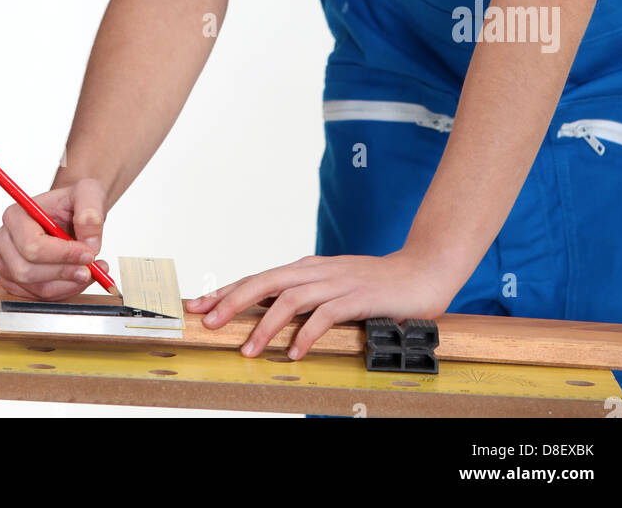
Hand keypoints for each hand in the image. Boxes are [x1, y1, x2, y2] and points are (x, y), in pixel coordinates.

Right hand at [0, 177, 110, 299]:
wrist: (70, 212)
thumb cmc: (72, 201)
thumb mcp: (89, 193)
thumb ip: (90, 213)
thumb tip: (90, 243)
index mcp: (15, 215)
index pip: (32, 246)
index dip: (62, 255)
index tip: (89, 254)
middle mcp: (5, 241)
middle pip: (27, 271)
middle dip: (64, 273)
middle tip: (91, 269)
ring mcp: (6, 264)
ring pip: (36, 288)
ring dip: (68, 285)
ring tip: (91, 272)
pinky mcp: (15, 283)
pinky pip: (39, 297)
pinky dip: (64, 291)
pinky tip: (78, 277)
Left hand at [184, 251, 456, 359]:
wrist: (423, 271)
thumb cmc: (376, 285)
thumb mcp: (333, 289)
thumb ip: (306, 298)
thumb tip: (269, 316)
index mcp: (307, 269)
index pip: (259, 278)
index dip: (226, 290)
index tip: (198, 304)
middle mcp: (316, 271)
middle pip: (265, 281)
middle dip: (233, 301)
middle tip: (208, 323)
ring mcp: (337, 282)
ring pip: (291, 298)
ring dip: (266, 325)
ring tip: (249, 350)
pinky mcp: (358, 297)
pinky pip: (326, 315)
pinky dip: (307, 334)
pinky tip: (295, 352)